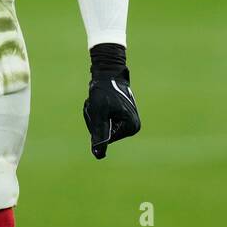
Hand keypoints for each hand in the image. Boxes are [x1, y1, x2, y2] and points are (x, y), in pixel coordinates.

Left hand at [82, 43, 139, 158]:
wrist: (108, 71)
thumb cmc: (103, 91)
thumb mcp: (99, 113)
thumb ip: (99, 134)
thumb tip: (98, 155)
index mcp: (131, 127)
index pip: (106, 139)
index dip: (96, 125)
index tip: (99, 108)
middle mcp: (132, 127)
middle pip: (106, 135)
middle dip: (95, 121)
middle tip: (96, 104)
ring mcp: (127, 123)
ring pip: (102, 129)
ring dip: (94, 117)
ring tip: (97, 102)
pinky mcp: (121, 118)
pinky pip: (104, 123)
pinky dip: (97, 114)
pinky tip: (100, 102)